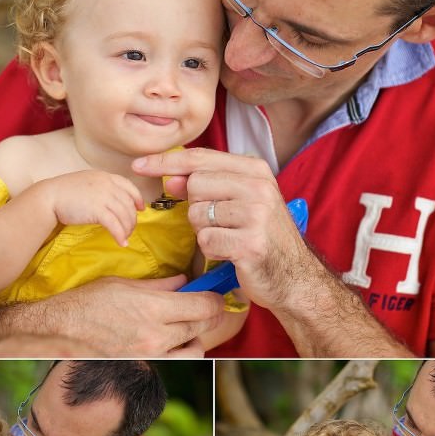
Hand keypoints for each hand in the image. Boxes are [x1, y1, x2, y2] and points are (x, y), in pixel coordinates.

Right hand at [0, 274, 222, 356]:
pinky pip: (176, 361)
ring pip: (195, 350)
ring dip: (199, 337)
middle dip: (212, 315)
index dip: (217, 299)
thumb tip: (183, 281)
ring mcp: (151, 355)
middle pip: (203, 327)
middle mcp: (156, 336)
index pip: (203, 306)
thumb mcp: (124, 284)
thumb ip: (160, 286)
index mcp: (153, 309)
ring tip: (190, 325)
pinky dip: (182, 351)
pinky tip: (173, 339)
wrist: (59, 332)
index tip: (218, 293)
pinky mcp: (144, 366)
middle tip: (211, 306)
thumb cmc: (87, 303)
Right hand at [44, 170, 143, 245]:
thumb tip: (113, 202)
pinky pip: (115, 225)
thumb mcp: (86, 182)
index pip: (128, 186)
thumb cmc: (64, 192)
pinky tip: (121, 242)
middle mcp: (107, 184)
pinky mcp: (97, 210)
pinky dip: (120, 235)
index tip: (140, 208)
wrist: (49, 197)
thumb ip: (101, 188)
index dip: (138, 198)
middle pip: (128, 204)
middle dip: (132, 218)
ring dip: (127, 229)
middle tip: (130, 229)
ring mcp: (103, 196)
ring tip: (125, 237)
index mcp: (105, 176)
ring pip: (124, 215)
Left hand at [133, 149, 308, 309]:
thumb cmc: (262, 237)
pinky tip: (231, 253)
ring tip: (230, 238)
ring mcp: (257, 213)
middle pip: (195, 185)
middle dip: (196, 207)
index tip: (139, 164)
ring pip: (197, 214)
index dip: (166, 161)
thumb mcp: (240, 202)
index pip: (200, 158)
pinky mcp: (251, 242)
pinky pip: (206, 241)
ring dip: (204, 231)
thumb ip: (207, 185)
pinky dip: (212, 251)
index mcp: (255, 169)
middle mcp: (258, 186)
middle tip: (221, 223)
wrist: (295, 277)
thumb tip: (170, 179)